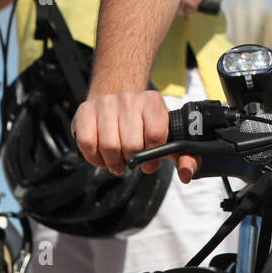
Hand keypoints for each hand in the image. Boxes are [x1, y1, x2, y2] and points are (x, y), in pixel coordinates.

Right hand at [71, 92, 200, 184]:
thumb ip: (184, 156)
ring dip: (113, 162)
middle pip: (131, 144)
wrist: (116, 102)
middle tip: (130, 162)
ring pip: (109, 146)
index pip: (155, 135)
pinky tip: (102, 155)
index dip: (152, 157)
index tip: (149, 162)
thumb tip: (186, 174)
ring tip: (118, 160)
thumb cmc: (143, 125)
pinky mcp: (85, 110)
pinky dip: (95, 158)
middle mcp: (129, 98)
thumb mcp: (167, 137)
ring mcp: (106, 102)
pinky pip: (87, 143)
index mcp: (153, 102)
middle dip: (131, 161)